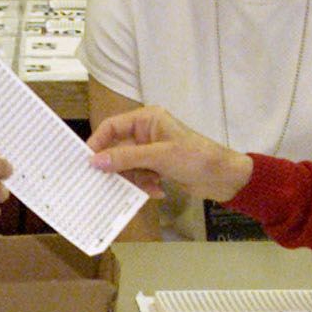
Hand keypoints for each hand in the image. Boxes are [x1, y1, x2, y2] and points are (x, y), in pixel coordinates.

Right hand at [88, 106, 251, 203]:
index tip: (86, 162)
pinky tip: (158, 192)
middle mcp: (147, 132)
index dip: (97, 143)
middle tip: (105, 183)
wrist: (225, 178)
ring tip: (147, 188)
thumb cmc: (195, 158)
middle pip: (118, 150)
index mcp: (147, 119)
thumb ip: (126, 159)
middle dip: (117, 168)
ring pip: (128, 167)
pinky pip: (140, 177)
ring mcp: (152, 151)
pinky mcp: (158, 168)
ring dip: (134, 180)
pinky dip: (146, 185)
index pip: (112, 127)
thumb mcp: (159, 157)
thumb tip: (95, 162)